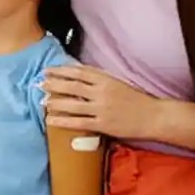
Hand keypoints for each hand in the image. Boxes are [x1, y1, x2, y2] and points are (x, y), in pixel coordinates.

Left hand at [41, 65, 158, 138]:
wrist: (155, 117)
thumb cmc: (137, 99)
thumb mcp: (118, 82)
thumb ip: (99, 78)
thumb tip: (78, 73)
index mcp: (106, 79)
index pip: (78, 72)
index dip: (61, 70)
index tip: (48, 70)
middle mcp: (101, 92)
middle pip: (72, 86)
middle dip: (53, 84)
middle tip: (39, 83)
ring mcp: (101, 108)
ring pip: (72, 104)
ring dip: (54, 101)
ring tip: (41, 100)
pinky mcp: (103, 124)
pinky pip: (78, 122)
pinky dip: (62, 121)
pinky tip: (50, 119)